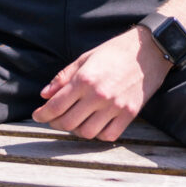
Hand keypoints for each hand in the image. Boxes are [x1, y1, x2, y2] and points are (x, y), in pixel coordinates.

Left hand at [35, 26, 173, 141]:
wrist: (148, 51)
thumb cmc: (114, 51)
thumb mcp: (85, 58)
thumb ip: (63, 77)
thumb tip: (45, 94)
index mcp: (85, 79)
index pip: (56, 106)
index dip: (42, 114)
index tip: (37, 115)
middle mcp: (98, 95)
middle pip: (68, 122)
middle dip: (55, 123)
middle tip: (52, 119)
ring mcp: (115, 107)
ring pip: (86, 132)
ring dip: (75, 130)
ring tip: (72, 121)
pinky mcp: (129, 114)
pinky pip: (108, 135)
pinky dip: (97, 134)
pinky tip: (93, 124)